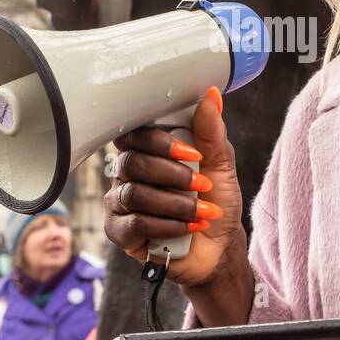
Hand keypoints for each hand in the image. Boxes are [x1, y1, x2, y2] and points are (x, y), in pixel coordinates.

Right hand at [103, 86, 245, 287]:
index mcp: (147, 151)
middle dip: (172, 174)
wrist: (219, 245)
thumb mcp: (220, 165)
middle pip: (132, 162)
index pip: (135, 134)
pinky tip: (190, 227)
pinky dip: (168, 225)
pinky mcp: (120, 231)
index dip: (160, 142)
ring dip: (176, 203)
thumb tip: (211, 95)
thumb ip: (211, 132)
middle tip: (203, 184)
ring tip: (203, 212)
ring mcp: (119, 202)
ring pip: (135, 193)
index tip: (193, 152)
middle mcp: (127, 173)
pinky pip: (135, 223)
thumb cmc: (214, 200)